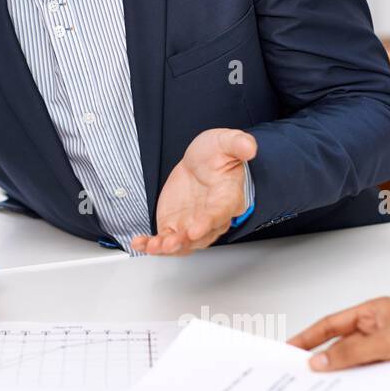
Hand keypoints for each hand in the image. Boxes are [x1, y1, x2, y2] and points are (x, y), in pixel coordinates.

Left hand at [131, 128, 255, 255]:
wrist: (200, 162)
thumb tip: (249, 147)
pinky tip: (140, 243)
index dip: (207, 222)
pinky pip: (164, 239)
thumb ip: (238, 144)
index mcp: (227, 198)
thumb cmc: (216, 156)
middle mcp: (211, 218)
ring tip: (153, 246)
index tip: (195, 229)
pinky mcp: (175, 225)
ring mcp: (193, 224)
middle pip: (201, 236)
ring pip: (183, 243)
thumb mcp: (226, 142)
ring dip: (167, 248)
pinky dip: (151, 244)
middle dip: (184, 242)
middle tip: (170, 243)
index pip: (219, 213)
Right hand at [288, 297, 389, 383]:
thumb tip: (321, 360)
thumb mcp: (387, 341)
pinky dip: (358, 384)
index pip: (332, 324)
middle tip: (300, 373)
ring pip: (355, 363)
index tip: (290, 347)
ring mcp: (388, 350)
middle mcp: (379, 330)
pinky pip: (370, 376)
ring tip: (320, 387)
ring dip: (341, 374)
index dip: (309, 335)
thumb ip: (352, 352)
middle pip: (341, 345)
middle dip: (322, 358)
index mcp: (374, 312)